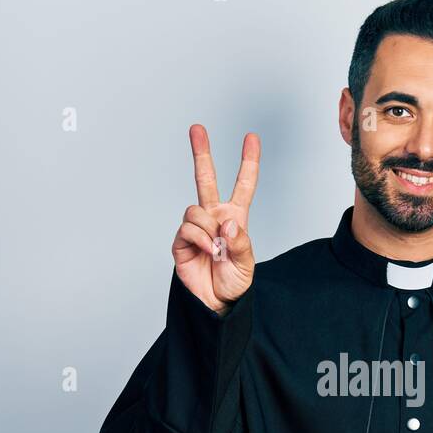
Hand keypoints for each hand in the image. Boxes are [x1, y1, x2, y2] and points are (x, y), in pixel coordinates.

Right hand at [172, 123, 260, 314]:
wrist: (215, 304)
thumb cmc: (234, 283)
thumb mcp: (246, 263)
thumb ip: (240, 242)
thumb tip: (227, 221)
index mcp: (235, 218)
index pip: (243, 185)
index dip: (248, 162)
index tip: (251, 138)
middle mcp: (214, 217)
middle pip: (205, 179)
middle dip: (201, 153)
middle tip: (196, 128)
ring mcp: (196, 227)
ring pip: (195, 209)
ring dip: (208, 230)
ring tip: (216, 251)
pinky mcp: (181, 241)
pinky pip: (187, 228)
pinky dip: (199, 240)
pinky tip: (206, 253)